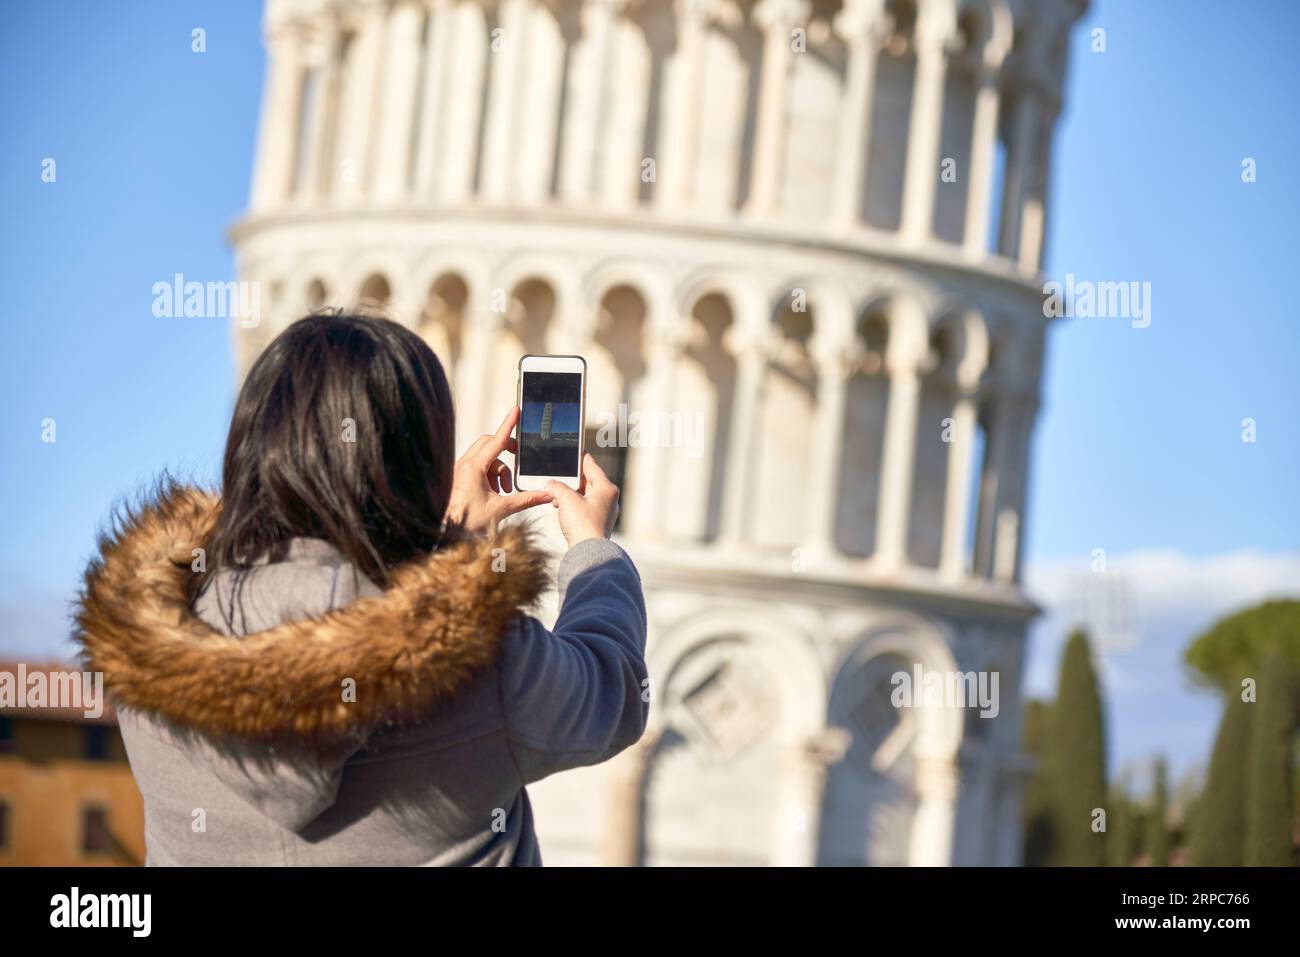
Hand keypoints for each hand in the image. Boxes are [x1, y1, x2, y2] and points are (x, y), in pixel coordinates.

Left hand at [446, 407, 552, 533]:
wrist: (445, 534)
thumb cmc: (466, 523)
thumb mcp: (501, 510)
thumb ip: (526, 500)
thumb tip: (546, 495)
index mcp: (473, 468)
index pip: (497, 440)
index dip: (509, 424)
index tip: (516, 410)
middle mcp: (464, 465)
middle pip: (490, 444)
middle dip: (507, 451)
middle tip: (518, 462)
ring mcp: (460, 470)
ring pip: (486, 457)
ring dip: (499, 469)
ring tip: (503, 491)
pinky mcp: (459, 477)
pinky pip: (478, 466)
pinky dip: (490, 475)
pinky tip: (494, 493)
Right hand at [547, 453, 620, 546]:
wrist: (587, 553)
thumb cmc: (583, 525)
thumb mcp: (566, 500)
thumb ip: (557, 487)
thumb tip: (550, 484)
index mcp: (607, 489)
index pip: (593, 467)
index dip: (582, 459)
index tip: (577, 452)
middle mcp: (609, 499)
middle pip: (589, 482)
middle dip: (572, 481)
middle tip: (559, 476)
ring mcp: (605, 513)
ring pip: (585, 496)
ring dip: (570, 495)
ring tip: (556, 496)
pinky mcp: (598, 524)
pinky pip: (584, 509)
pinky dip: (573, 506)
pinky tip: (561, 509)